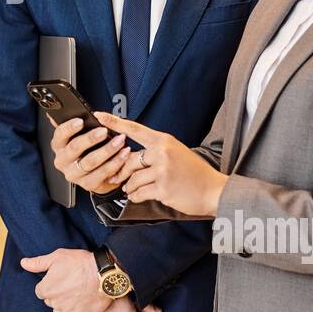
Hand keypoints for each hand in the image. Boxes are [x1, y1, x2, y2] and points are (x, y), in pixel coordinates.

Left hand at [22, 248, 111, 311]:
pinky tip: (81, 302)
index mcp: (46, 289)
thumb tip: (23, 263)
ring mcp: (67, 311)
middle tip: (70, 283)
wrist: (103, 273)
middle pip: (50, 301)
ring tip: (76, 292)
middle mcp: (54, 303)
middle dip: (57, 294)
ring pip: (60, 311)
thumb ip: (38, 263)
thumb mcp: (56, 257)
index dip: (50, 284)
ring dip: (64, 304)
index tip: (60, 279)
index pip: (41, 291)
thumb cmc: (79, 262)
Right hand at [49, 116, 128, 194]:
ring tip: (120, 141)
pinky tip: (124, 154)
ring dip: (107, 150)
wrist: (96, 173)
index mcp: (59, 146)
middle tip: (104, 131)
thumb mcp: (79, 135)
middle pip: (74, 149)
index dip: (69, 128)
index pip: (60, 135)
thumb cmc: (87, 149)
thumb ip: (74, 124)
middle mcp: (63, 161)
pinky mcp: (87, 184)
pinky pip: (102, 173)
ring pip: (90, 162)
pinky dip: (115, 163)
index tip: (80, 121)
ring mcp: (74, 174)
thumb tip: (63, 111)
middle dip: (91, 139)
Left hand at [97, 112, 228, 217]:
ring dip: (129, 186)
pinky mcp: (163, 189)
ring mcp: (162, 171)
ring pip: (132, 179)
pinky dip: (136, 196)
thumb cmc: (193, 172)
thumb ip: (154, 151)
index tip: (99, 115)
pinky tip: (141, 196)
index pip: (134, 128)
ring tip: (133, 188)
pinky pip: (139, 193)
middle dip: (121, 172)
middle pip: (128, 160)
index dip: (115, 122)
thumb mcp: (176, 152)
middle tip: (117, 178)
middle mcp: (162, 153)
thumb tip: (128, 156)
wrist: (213, 190)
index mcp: (164, 141)